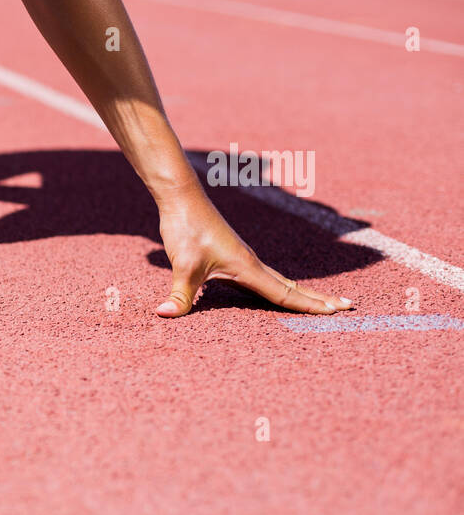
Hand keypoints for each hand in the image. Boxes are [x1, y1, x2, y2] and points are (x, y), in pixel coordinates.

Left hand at [154, 189, 353, 317]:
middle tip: (349, 306)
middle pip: (292, 286)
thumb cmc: (186, 229)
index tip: (337, 311)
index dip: (309, 305)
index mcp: (247, 267)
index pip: (285, 293)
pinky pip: (264, 277)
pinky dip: (280, 286)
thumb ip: (179, 295)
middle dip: (319, 298)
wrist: (181, 198)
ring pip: (280, 280)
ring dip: (302, 292)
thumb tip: (165, 315)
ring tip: (323, 302)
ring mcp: (244, 259)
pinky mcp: (232, 256)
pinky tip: (278, 290)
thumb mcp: (181, 266)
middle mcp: (252, 263)